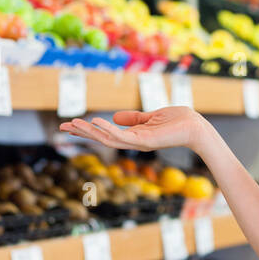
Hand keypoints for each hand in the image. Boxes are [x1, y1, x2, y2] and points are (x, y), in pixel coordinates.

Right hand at [59, 108, 206, 152]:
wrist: (196, 127)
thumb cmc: (178, 121)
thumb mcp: (151, 116)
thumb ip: (133, 118)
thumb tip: (115, 117)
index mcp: (133, 136)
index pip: (105, 133)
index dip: (88, 129)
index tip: (70, 124)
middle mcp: (133, 142)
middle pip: (102, 138)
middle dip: (82, 133)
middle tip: (62, 127)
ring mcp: (138, 143)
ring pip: (108, 138)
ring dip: (90, 131)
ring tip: (73, 124)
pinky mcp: (145, 141)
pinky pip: (123, 136)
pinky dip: (108, 129)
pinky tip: (95, 122)